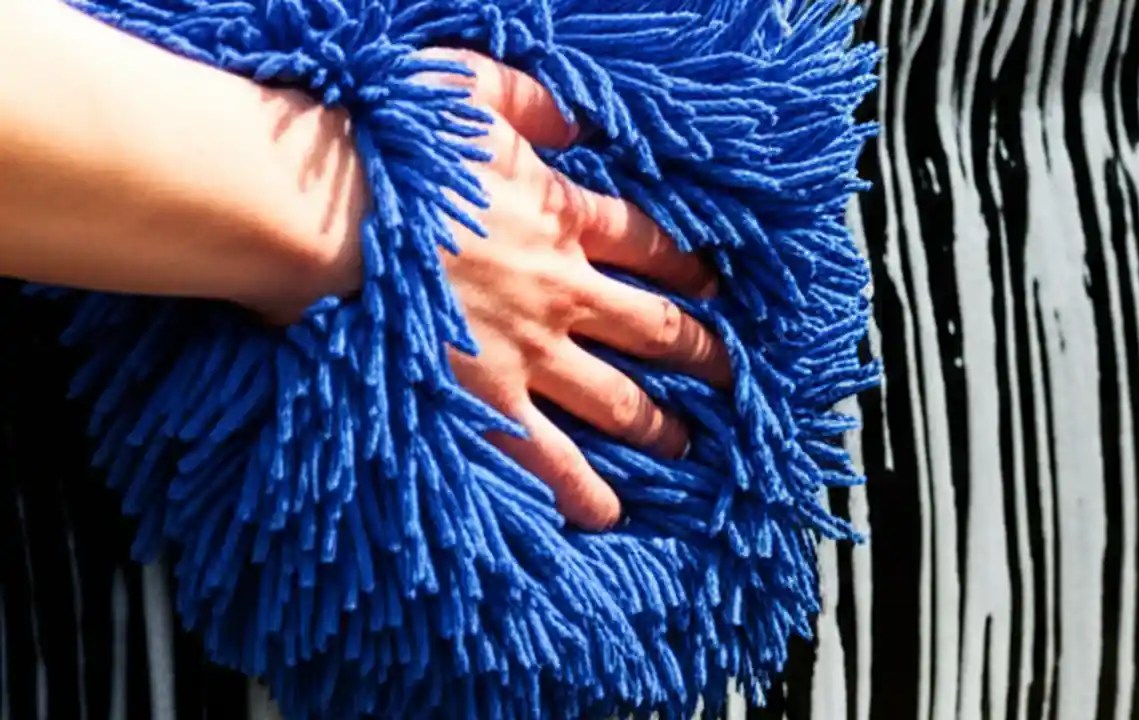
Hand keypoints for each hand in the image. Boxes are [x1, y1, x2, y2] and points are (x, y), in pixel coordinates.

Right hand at [420, 50, 731, 529]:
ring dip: (660, 426)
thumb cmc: (393, 151)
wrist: (331, 213)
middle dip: (701, 355)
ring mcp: (531, 354)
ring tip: (690, 446)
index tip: (712, 288)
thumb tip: (573, 125)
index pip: (648, 246)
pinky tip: (609, 514)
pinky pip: (551, 458)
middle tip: (730, 376)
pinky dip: (584, 490)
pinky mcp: (489, 401)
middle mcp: (562, 292)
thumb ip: (530, 103)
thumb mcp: (470, 90)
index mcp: (560, 217)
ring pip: (620, 401)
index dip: (686, 267)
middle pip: (655, 329)